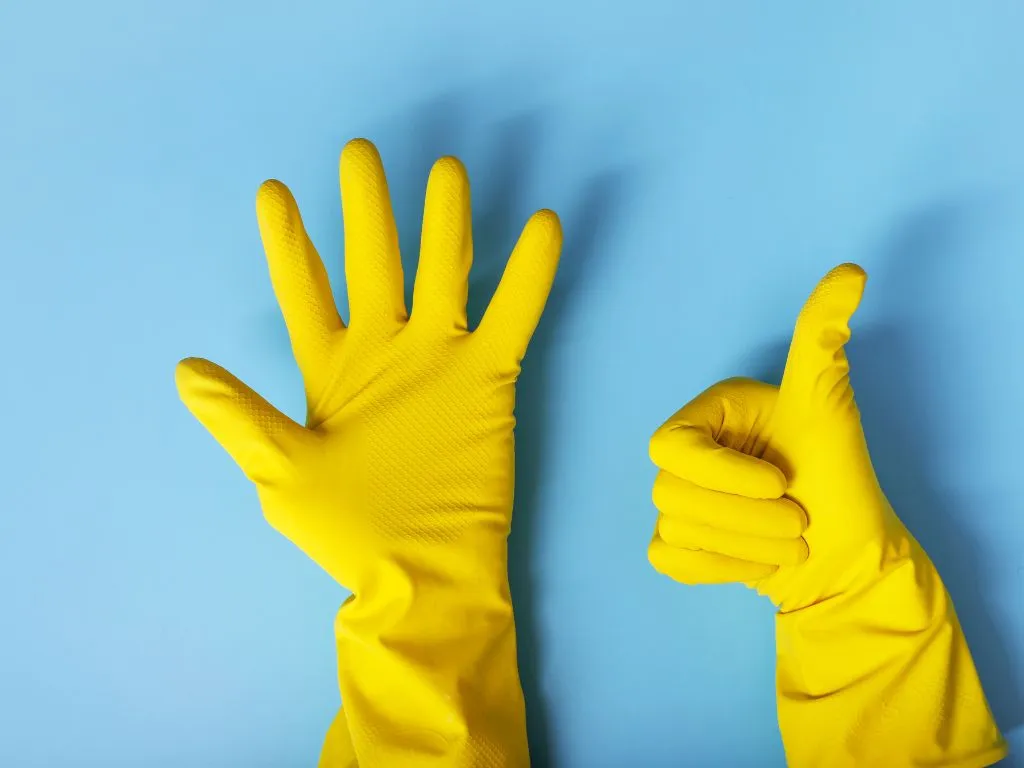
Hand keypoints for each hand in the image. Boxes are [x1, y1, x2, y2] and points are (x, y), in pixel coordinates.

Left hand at [177, 139, 560, 591]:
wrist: (420, 575)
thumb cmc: (348, 532)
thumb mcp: (281, 476)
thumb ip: (242, 418)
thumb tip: (186, 369)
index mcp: (330, 369)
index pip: (304, 290)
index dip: (288, 241)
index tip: (274, 190)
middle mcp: (384, 352)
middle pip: (373, 262)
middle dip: (366, 208)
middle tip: (360, 152)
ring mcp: (438, 360)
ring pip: (443, 273)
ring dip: (444, 222)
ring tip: (445, 169)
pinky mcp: (488, 379)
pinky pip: (513, 315)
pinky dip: (530, 273)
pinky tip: (543, 224)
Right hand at [647, 265, 1005, 765]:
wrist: (846, 557)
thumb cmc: (838, 479)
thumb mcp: (826, 405)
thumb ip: (822, 336)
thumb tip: (851, 270)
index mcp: (708, 416)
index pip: (669, 446)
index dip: (721, 474)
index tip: (778, 483)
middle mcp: (685, 455)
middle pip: (671, 493)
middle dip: (748, 518)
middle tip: (798, 518)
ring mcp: (674, 502)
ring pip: (675, 529)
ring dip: (747, 546)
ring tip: (788, 539)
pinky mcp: (675, 545)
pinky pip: (672, 559)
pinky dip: (722, 568)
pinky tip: (757, 559)